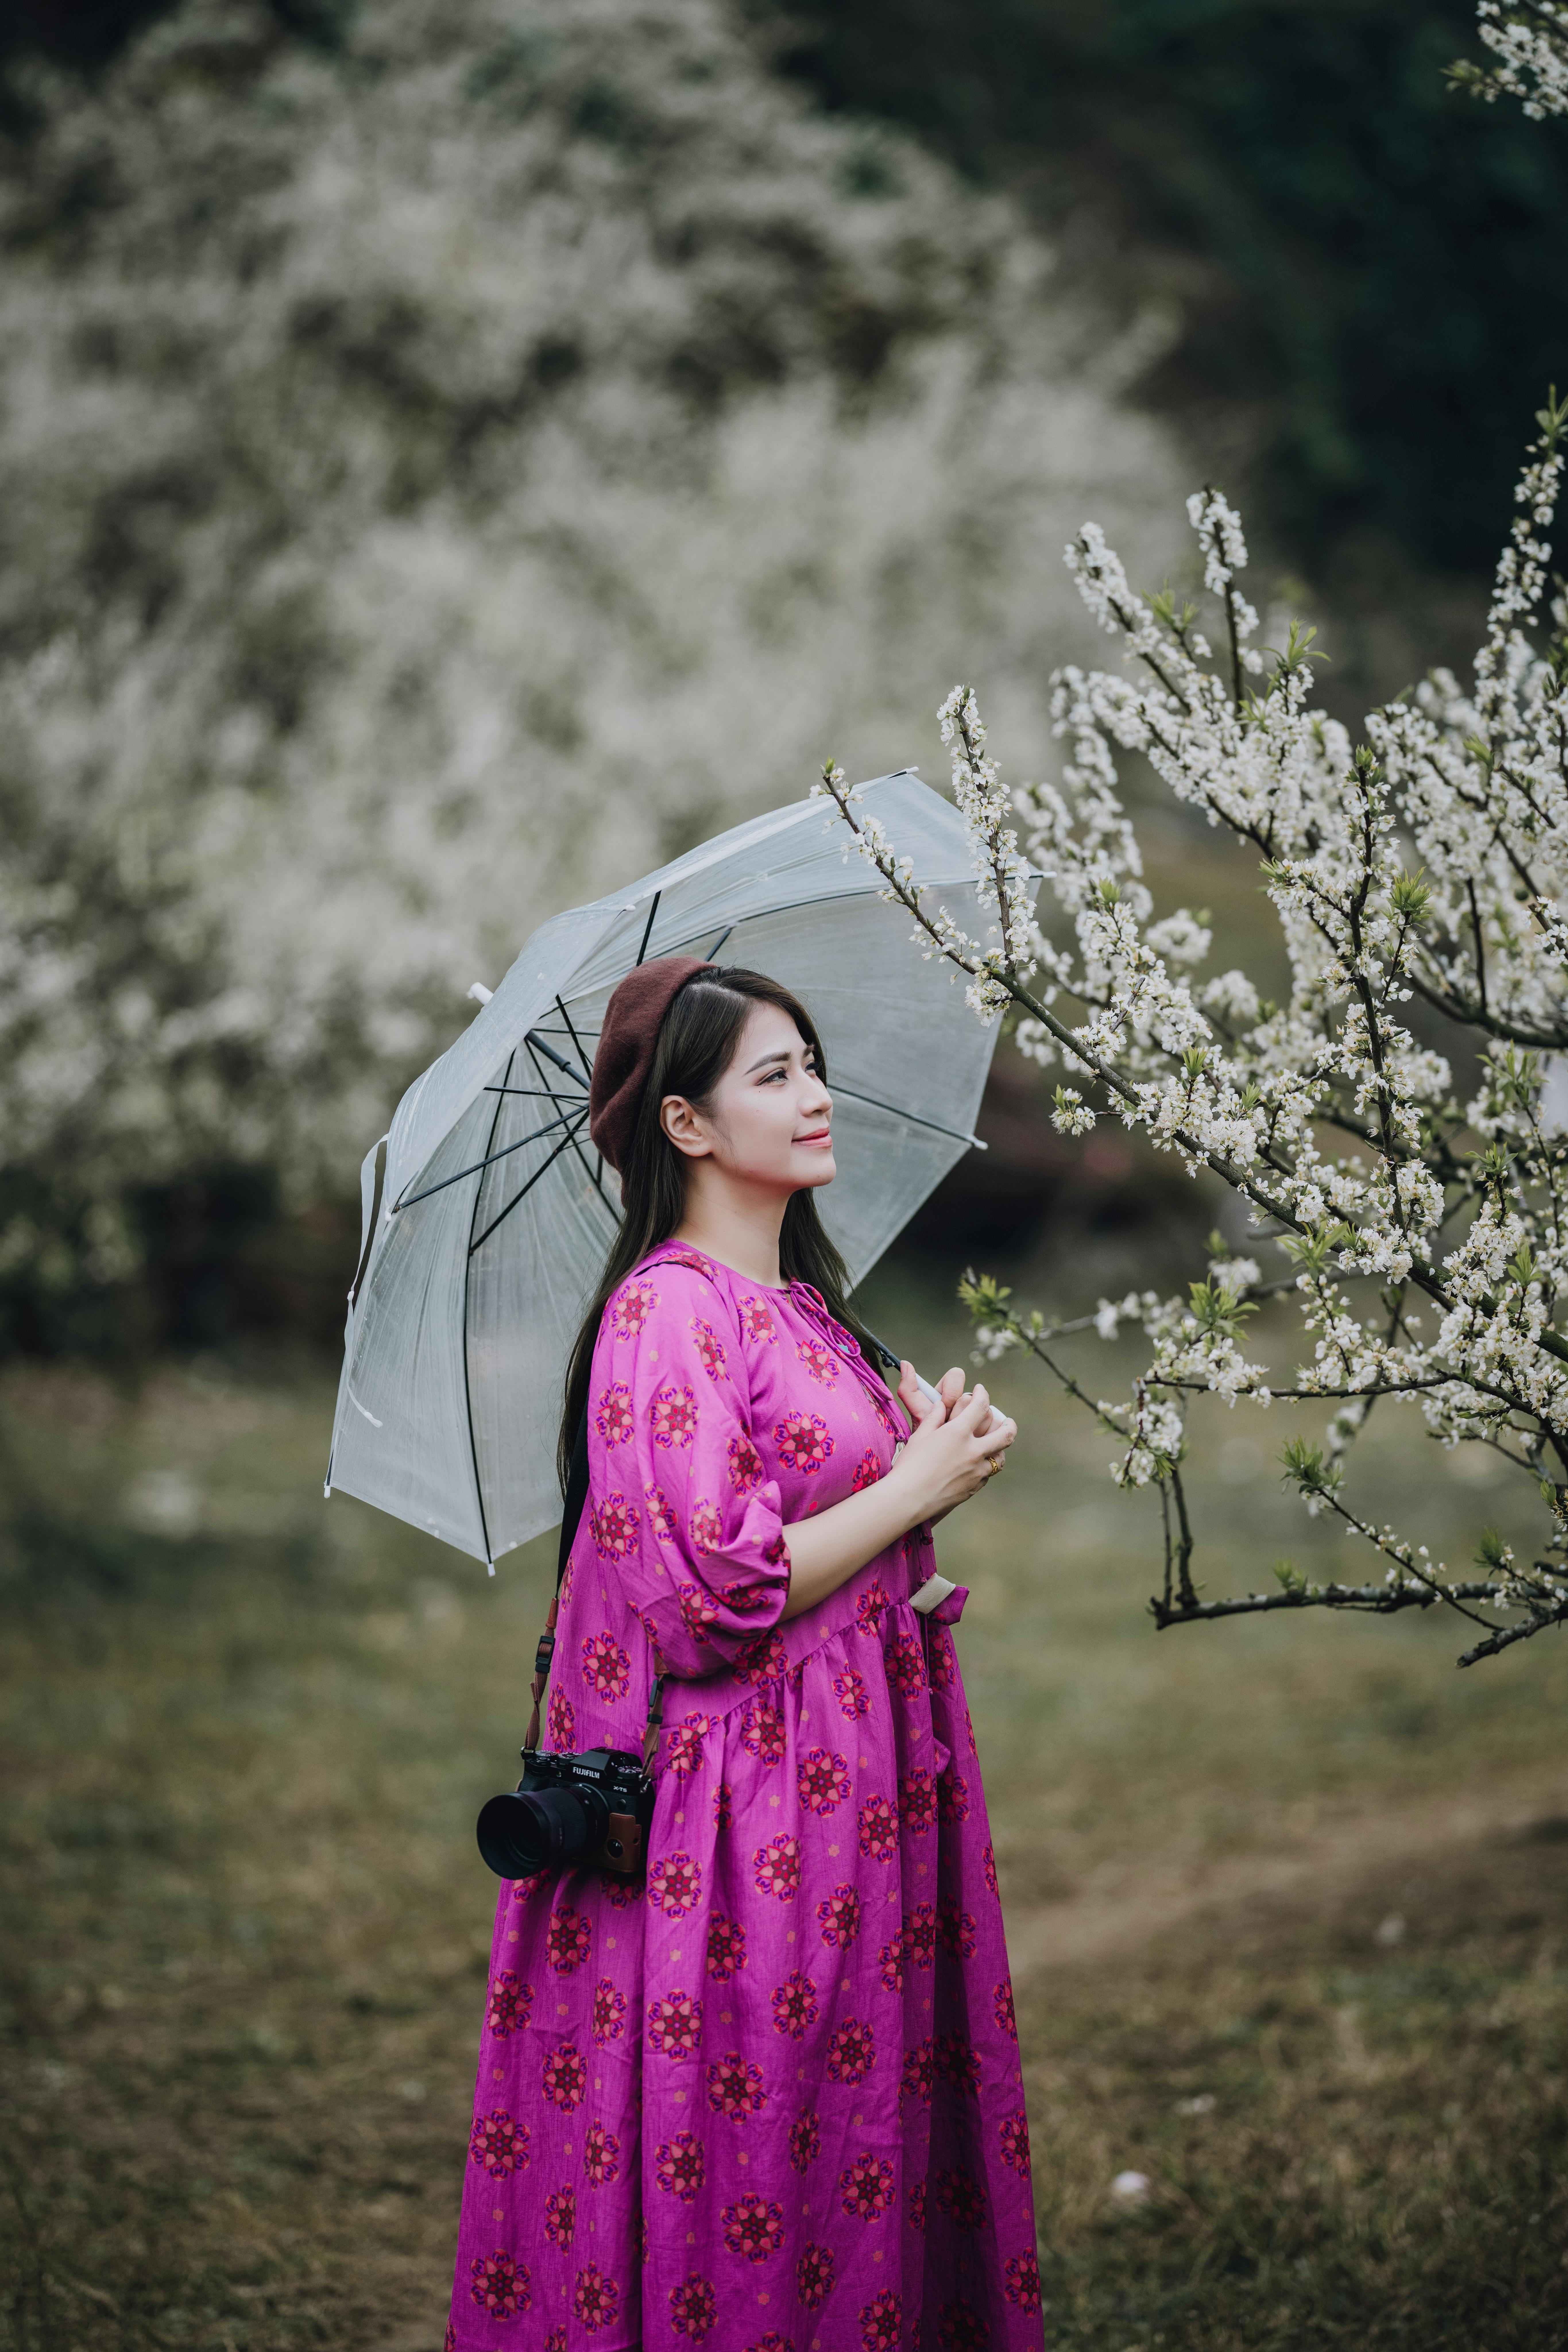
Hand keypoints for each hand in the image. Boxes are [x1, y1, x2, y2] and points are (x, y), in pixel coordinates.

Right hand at [888, 1362, 1014, 1523]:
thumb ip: (934, 1417)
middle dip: (1009, 1424)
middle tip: (1007, 1420)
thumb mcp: (920, 1436)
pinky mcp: (974, 1488)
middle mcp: (973, 1451)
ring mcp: (977, 1472)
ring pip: (1000, 1458)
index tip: (980, 1391)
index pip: (981, 1406)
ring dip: (1000, 1448)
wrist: (908, 1499)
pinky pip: (987, 1475)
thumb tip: (941, 1405)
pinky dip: (985, 1467)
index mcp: (958, 1433)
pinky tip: (976, 1465)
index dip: (983, 1394)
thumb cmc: (910, 1465)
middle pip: (1006, 1434)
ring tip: (994, 1445)